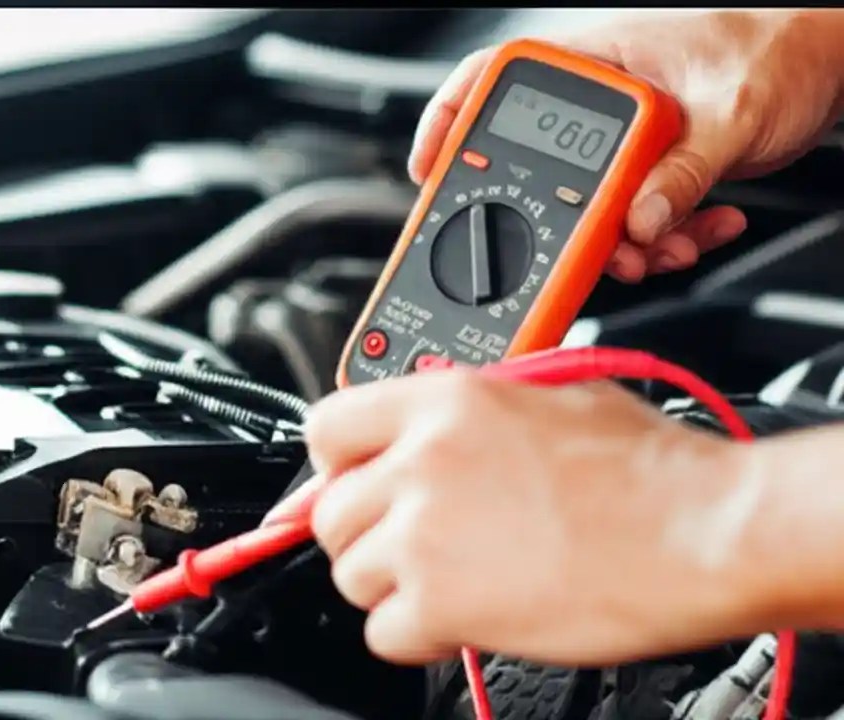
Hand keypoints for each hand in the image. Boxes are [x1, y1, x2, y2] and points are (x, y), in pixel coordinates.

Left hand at [269, 370, 770, 665]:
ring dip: (393, 586)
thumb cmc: (650, 470)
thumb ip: (471, 408)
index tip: (352, 485)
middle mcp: (420, 463)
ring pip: (348, 574)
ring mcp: (423, 534)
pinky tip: (465, 618)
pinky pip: (381, 632)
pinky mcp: (440, 602)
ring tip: (454, 581)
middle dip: (368, 535)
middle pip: (330, 512)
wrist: (704, 532)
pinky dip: (417, 635)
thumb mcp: (553, 394)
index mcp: (441, 403)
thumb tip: (429, 429)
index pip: (326, 428)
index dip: (337, 465)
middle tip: (417, 545)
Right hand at [411, 9, 843, 282]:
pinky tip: (703, 228)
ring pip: (587, 209)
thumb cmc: (778, 45)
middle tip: (586, 250)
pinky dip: (666, 238)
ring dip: (627, 245)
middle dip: (562, 225)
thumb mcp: (729, 113)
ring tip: (667, 243)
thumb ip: (680, 173)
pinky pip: (633, 218)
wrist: (830, 58)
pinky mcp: (648, 170)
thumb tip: (637, 223)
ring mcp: (620, 141)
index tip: (430, 175)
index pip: (486, 82)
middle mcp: (594, 101)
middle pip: (534, 170)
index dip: (444, 127)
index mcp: (590, 62)